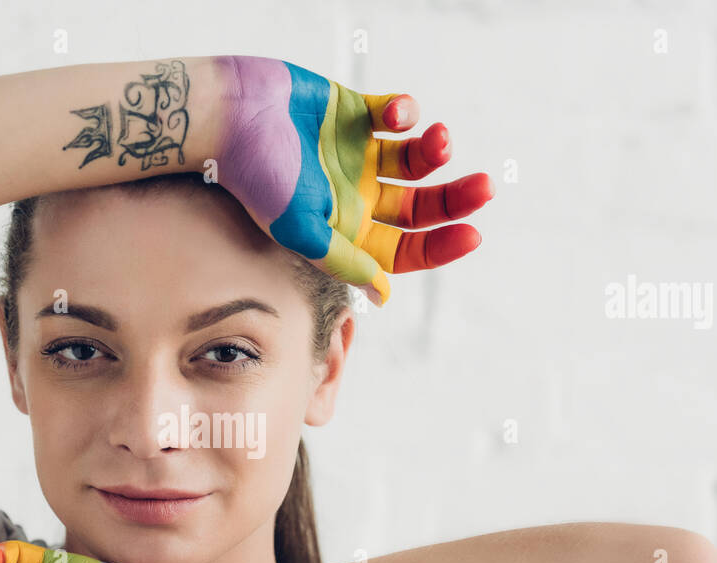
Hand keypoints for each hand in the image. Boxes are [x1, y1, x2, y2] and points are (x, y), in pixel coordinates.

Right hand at [214, 55, 493, 306]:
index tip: (474, 233)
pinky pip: (395, 114)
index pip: (406, 248)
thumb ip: (345, 261)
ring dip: (435, 150)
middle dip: (455, 198)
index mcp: (349, 230)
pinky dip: (406, 111)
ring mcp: (357, 154)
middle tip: (485, 187)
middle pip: (421, 206)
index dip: (441, 246)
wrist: (230, 118)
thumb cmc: (258, 178)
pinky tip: (399, 114)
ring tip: (439, 139)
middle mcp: (358, 195)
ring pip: (416, 159)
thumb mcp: (301, 230)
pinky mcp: (353, 112)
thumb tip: (385, 296)